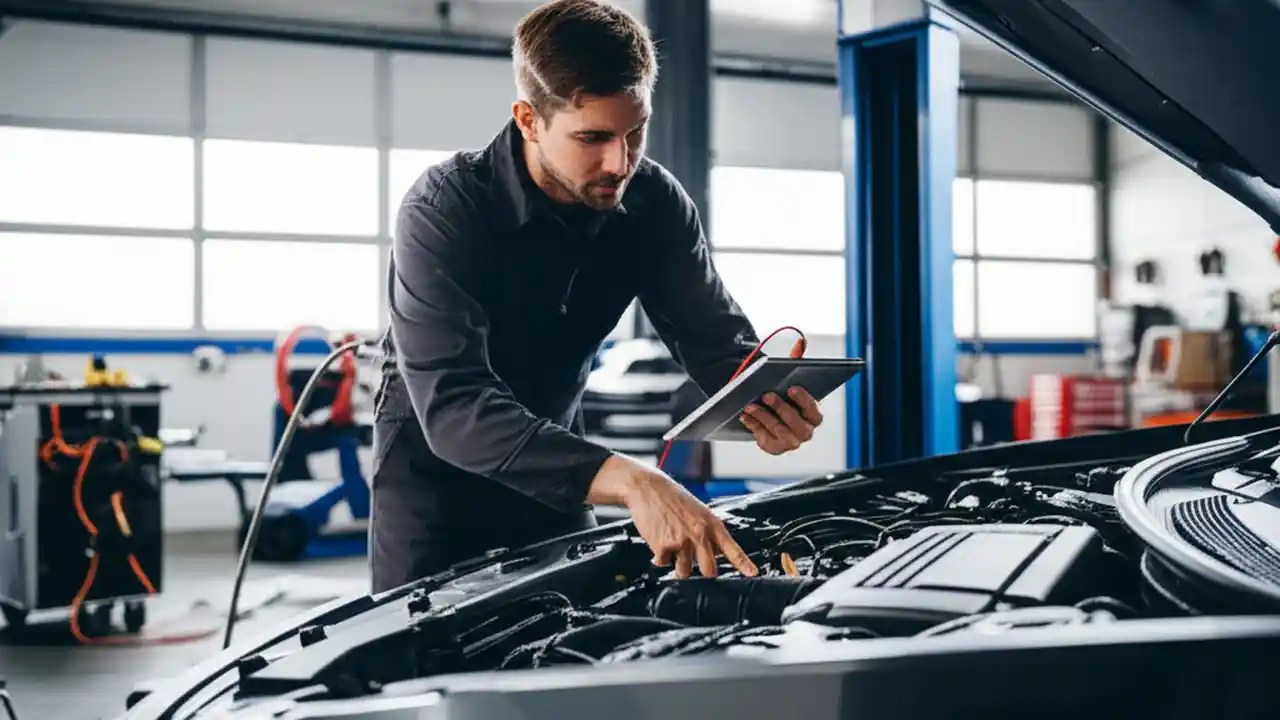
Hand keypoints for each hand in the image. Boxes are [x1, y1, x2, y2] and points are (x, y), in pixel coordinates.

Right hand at [587, 454, 757, 578]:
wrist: (648, 488)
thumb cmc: (673, 499)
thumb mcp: (698, 510)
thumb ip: (708, 532)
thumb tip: (713, 554)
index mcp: (712, 524)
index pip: (732, 548)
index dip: (744, 563)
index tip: (753, 573)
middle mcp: (700, 534)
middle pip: (709, 571)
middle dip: (702, 571)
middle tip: (693, 563)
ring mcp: (682, 542)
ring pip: (684, 572)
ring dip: (677, 565)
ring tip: (671, 547)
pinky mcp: (663, 547)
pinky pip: (664, 564)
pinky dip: (660, 557)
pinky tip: (657, 541)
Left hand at [739, 387, 823, 454]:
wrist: (775, 421)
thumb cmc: (785, 405)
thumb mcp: (789, 395)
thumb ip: (788, 387)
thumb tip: (780, 374)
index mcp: (813, 417)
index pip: (811, 408)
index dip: (802, 399)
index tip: (791, 389)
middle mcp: (805, 432)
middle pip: (795, 422)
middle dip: (780, 408)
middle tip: (767, 396)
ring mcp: (791, 442)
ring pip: (777, 429)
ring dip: (763, 416)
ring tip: (750, 407)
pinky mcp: (776, 448)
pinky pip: (764, 437)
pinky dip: (753, 425)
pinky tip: (745, 417)